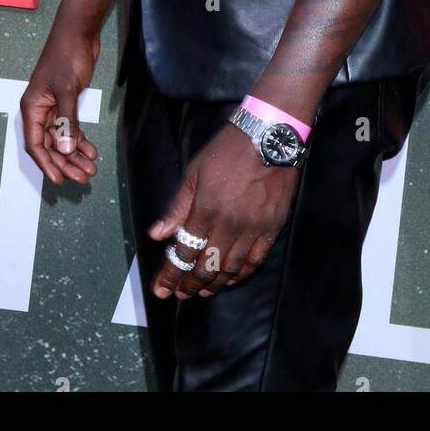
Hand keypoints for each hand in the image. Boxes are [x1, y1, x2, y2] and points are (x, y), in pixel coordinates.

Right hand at [21, 32, 99, 187]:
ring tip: (91, 169)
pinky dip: (81, 140)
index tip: (59, 181)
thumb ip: (67, 121)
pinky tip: (92, 151)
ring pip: (62, 138)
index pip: (35, 144)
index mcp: (32, 107)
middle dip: (66, 163)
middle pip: (50, 145)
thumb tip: (66, 151)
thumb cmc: (67, 56)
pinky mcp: (67, 102)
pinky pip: (71, 128)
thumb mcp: (67, 90)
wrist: (79, 32)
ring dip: (75, 154)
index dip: (46, 164)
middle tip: (84, 178)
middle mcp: (40, 110)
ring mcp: (54, 107)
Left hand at [148, 122, 299, 298]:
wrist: (268, 136)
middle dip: (189, 284)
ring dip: (213, 284)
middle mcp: (229, 224)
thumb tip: (157, 234)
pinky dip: (241, 275)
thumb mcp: (195, 172)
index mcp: (206, 209)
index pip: (183, 252)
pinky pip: (255, 261)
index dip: (170, 274)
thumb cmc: (227, 151)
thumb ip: (177, 207)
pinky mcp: (272, 228)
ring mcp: (253, 228)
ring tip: (201, 292)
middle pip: (206, 266)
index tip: (161, 289)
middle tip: (180, 294)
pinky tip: (230, 279)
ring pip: (230, 269)